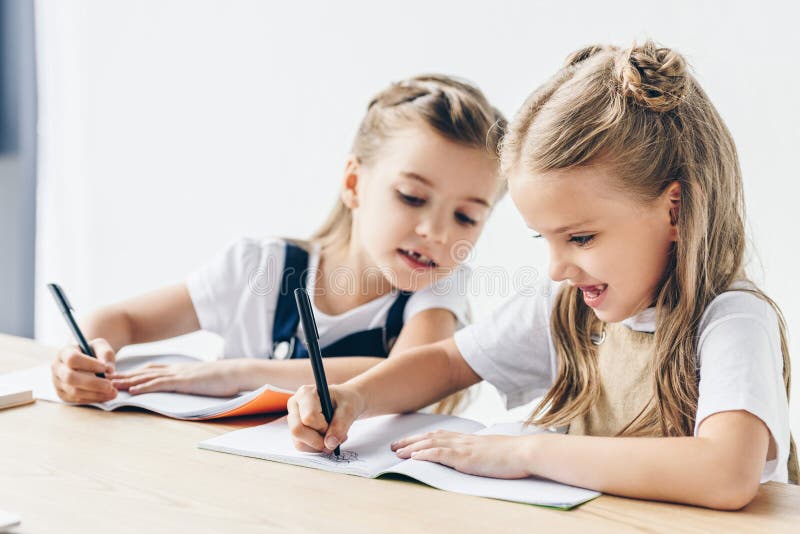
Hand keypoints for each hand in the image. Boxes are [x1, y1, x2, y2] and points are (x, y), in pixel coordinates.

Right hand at [51, 338, 116, 402]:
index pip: (72, 359)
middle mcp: (57, 368)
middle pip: (70, 378)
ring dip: (95, 394)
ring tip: (113, 392)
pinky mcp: (63, 394)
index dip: (89, 364)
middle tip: (110, 385)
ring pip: (74, 391)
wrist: (85, 360)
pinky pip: (76, 400)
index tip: (105, 368)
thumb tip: (109, 369)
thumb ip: (105, 354)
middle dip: (93, 383)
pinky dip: (93, 399)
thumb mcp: (100, 346)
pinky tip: (106, 396)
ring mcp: (58, 383)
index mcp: (64, 352)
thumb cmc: (93, 351)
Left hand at [110, 359, 245, 396]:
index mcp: (182, 370)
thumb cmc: (227, 378)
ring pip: (147, 377)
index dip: (136, 372)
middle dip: (125, 375)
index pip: (154, 369)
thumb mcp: (207, 380)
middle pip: (145, 371)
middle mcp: (177, 369)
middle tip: (106, 378)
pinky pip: (159, 383)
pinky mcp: (183, 381)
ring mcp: (179, 374)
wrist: (238, 372)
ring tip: (110, 384)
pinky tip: (132, 390)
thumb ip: (196, 383)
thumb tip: (193, 387)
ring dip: (127, 380)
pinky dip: (144, 386)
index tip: (122, 375)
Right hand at [287, 384, 365, 452]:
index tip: (334, 423)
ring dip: (319, 445)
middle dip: (318, 440)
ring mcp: (293, 419)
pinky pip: (301, 446)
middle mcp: (295, 405)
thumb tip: (329, 445)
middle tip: (334, 438)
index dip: (323, 427)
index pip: (308, 417)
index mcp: (305, 393)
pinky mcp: (296, 430)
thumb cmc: (346, 400)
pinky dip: (316, 448)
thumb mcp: (349, 409)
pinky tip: (327, 438)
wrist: (345, 401)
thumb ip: (340, 425)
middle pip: (297, 430)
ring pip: (299, 442)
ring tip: (334, 437)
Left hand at [391, 430, 532, 478]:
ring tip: (397, 452)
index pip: (438, 435)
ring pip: (431, 444)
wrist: (524, 452)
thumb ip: (478, 452)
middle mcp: (462, 440)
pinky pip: (440, 454)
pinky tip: (414, 457)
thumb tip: (472, 457)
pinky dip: (425, 454)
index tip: (408, 442)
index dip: (421, 438)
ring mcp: (463, 447)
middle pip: (429, 437)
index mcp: (467, 439)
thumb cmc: (512, 454)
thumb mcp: (490, 451)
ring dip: (412, 448)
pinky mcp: (466, 457)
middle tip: (393, 446)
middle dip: (410, 441)